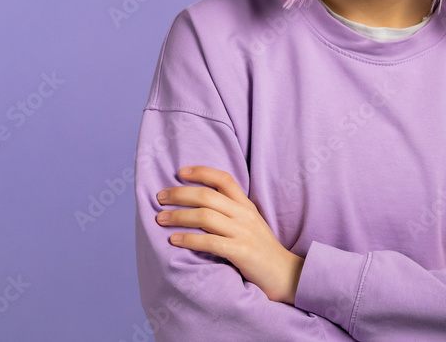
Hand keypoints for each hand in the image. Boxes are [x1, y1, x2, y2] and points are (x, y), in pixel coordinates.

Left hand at [155, 166, 304, 304]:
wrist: (285, 274)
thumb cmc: (261, 251)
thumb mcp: (250, 224)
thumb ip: (230, 213)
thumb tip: (199, 206)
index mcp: (246, 206)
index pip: (224, 179)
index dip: (201, 172)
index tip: (180, 172)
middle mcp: (244, 215)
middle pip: (207, 196)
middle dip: (179, 194)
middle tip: (160, 198)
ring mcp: (243, 233)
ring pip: (205, 216)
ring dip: (179, 216)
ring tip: (160, 219)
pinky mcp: (241, 252)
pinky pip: (210, 242)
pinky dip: (189, 239)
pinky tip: (174, 240)